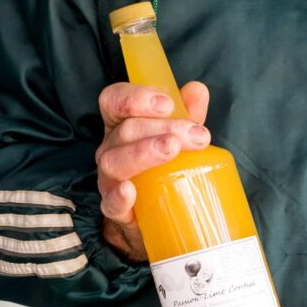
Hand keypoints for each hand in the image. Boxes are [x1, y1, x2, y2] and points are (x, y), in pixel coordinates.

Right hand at [95, 81, 211, 264]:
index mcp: (120, 125)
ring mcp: (108, 179)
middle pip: (125, 130)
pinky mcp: (115, 210)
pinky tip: (130, 191)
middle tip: (196, 135)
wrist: (154, 216)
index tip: (167, 103)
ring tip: (171, 149)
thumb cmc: (162, 167)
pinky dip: (119, 197)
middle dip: (162, 127)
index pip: (113, 100)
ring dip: (144, 152)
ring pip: (115, 161)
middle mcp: (110, 148)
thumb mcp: (176, 135)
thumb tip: (197, 90)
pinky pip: (110, 203)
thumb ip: (187, 113)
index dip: (136, 97)